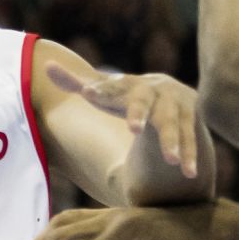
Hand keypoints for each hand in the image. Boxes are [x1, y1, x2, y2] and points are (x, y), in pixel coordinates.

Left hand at [46, 62, 204, 179]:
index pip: (112, 86)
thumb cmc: (129, 98)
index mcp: (129, 84)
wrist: (172, 93)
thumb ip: (77, 82)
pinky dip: (191, 155)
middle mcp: (153, 90)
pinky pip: (191, 138)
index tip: (88, 93)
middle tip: (133, 128)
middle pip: (144, 102)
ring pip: (171, 123)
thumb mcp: (106, 91)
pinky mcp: (192, 118)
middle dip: (139, 113)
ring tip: (171, 160)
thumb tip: (46, 64)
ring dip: (172, 140)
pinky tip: (190, 174)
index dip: (102, 89)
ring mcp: (174, 103)